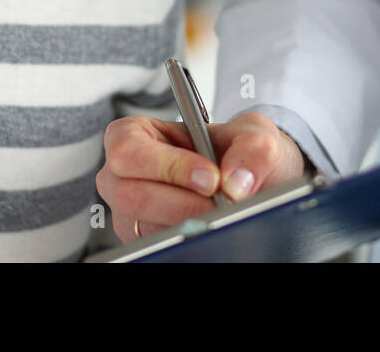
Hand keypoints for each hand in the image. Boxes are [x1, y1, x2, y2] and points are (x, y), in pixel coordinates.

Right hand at [97, 111, 306, 241]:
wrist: (254, 182)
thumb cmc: (239, 151)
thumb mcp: (253, 134)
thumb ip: (252, 147)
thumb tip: (235, 181)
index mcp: (136, 134)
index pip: (129, 149)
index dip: (168, 165)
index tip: (210, 178)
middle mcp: (124, 173)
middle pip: (130, 194)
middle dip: (183, 202)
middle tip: (221, 201)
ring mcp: (131, 210)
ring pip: (144, 226)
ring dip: (188, 222)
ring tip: (219, 212)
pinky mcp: (144, 238)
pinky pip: (157, 244)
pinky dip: (187, 237)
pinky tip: (208, 224)